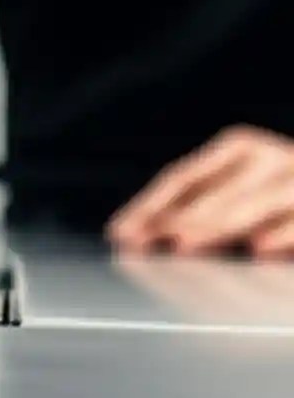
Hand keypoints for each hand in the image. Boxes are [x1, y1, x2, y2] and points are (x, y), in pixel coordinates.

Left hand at [108, 125, 293, 257]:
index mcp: (238, 149)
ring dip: (220, 222)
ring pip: (260, 200)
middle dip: (180, 218)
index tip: (121, 232)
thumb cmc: (276, 202)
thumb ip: (193, 209)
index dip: (150, 205)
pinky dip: (286, 230)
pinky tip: (261, 248)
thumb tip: (132, 232)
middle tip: (150, 241)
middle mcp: (270, 156)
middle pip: (216, 190)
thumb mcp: (233, 196)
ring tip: (186, 243)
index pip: (183, 176)